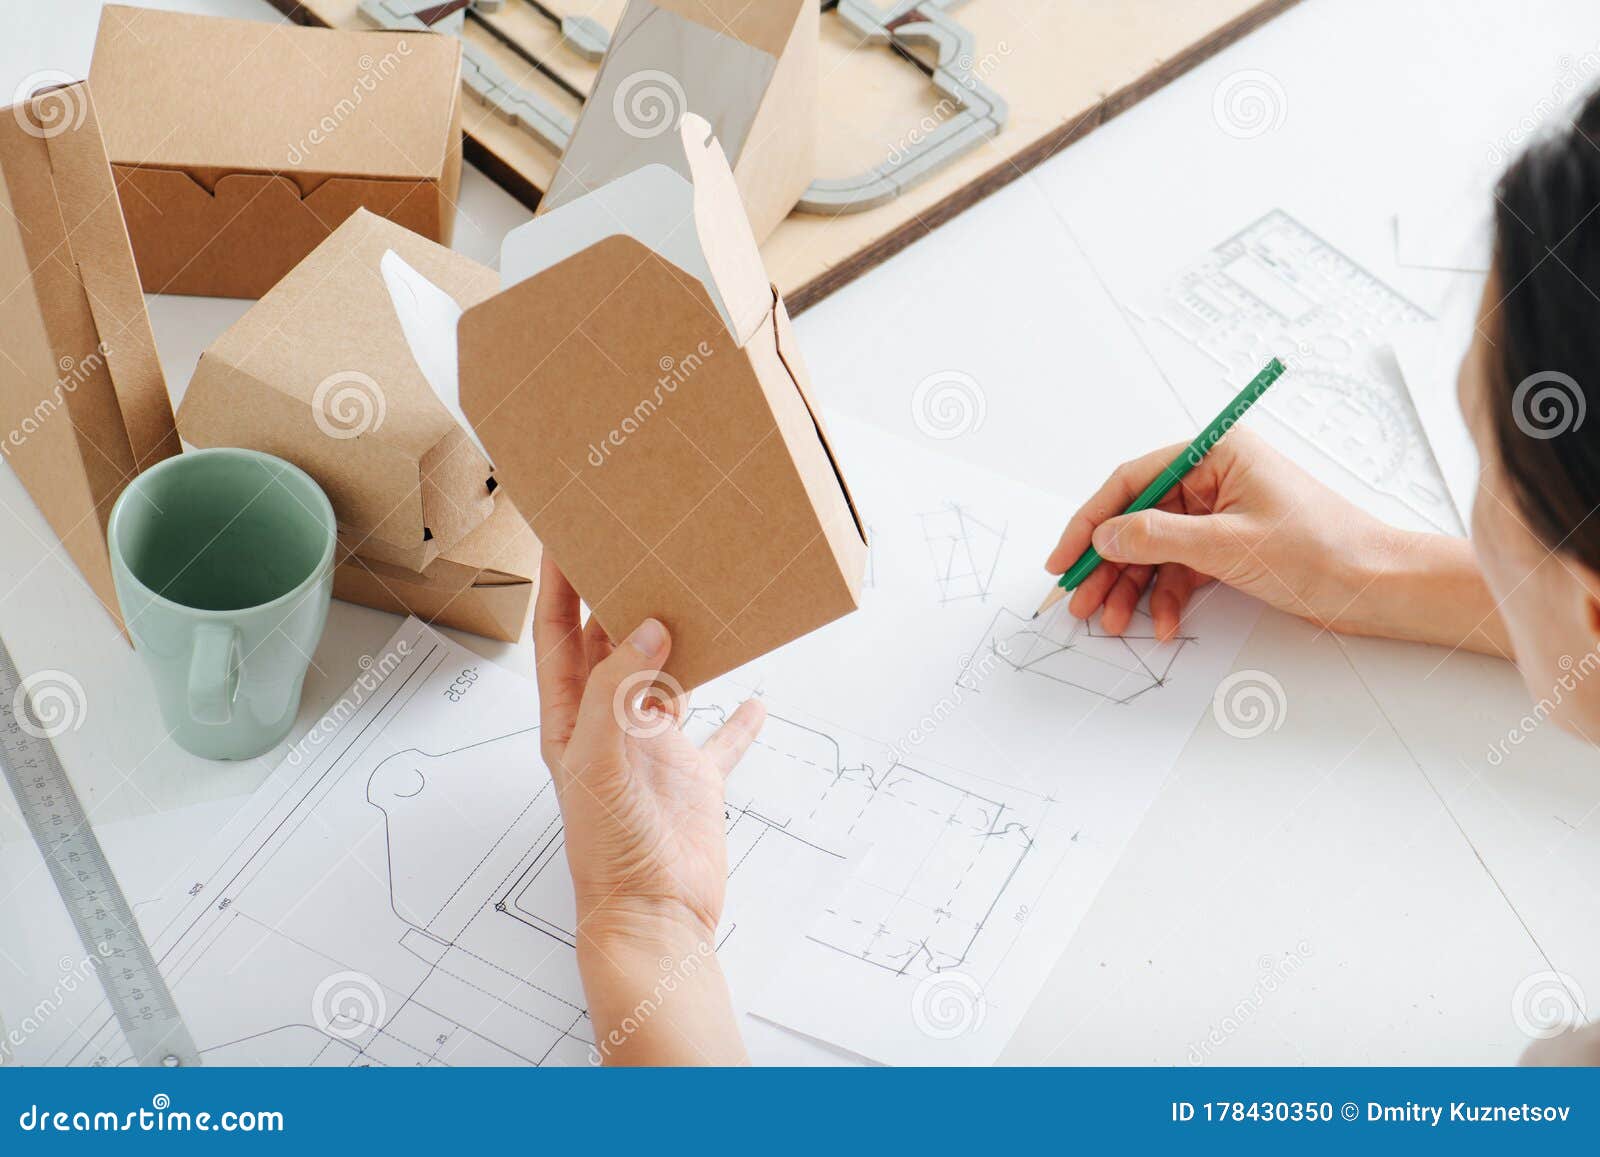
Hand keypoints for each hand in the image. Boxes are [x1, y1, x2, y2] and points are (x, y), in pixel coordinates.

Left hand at [532, 557, 762, 1063]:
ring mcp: (655, 749)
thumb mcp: (599, 762)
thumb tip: (647, 629)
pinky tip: (755, 695)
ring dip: (682, 640)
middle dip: (620, 596)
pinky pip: (720, 738)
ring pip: (668, 677)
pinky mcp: (695, 777)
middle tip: (639, 546)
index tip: (565, 535)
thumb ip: (618, 691)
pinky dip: (738, 717)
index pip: (559, 635)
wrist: (654, 916)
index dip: (557, 585)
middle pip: (612, 644)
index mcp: (572, 720)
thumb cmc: (609, 853)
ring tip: (698, 596)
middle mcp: (612, 726)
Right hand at [1045, 430, 1510, 655]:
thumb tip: (1105, 537)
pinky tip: (1162, 624)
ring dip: (1132, 588)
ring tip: (1112, 623)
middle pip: (1138, 518)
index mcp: (1217, 454)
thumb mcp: (1228, 544)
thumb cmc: (1322, 551)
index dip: (1091, 520)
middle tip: (1080, 601)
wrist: (1379, 587)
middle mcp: (1215, 478)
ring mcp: (1222, 514)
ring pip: (1155, 549)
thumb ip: (1158, 538)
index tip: (1066, 557)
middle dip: (1107, 564)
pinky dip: (1167, 597)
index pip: (1132, 480)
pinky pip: (1182, 569)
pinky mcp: (1231, 547)